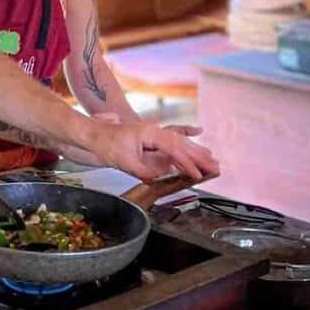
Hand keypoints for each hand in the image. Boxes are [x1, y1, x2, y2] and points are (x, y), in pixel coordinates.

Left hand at [92, 120, 218, 182]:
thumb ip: (145, 171)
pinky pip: (173, 142)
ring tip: (212, 160)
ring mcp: (153, 134)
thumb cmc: (107, 145)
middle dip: (199, 156)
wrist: (93, 135)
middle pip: (182, 143)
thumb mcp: (125, 162)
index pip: (174, 148)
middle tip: (216, 168)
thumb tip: (161, 178)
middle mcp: (155, 131)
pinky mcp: (151, 140)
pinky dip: (186, 144)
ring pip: (180, 142)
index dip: (187, 162)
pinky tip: (197, 132)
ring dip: (196, 151)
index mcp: (150, 133)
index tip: (197, 173)